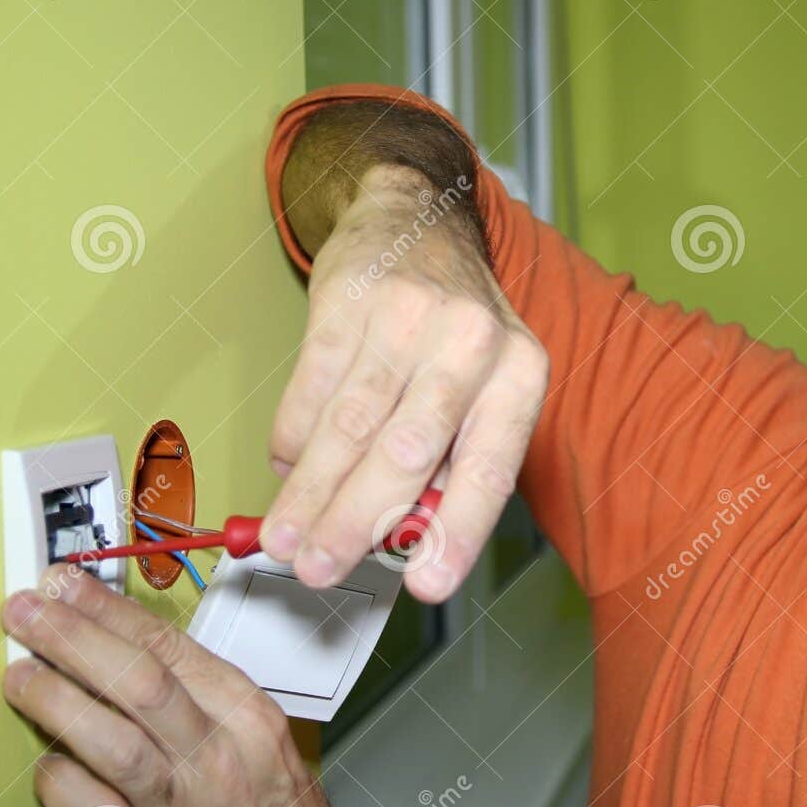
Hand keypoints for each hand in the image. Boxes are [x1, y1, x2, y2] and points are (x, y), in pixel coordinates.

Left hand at [0, 565, 330, 806]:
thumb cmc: (267, 802)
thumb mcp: (251, 730)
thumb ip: (196, 689)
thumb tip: (117, 640)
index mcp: (243, 715)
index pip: (169, 646)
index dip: (108, 611)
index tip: (67, 586)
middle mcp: (215, 758)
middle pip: (140, 684)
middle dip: (76, 640)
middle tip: (28, 614)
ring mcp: (183, 806)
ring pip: (115, 746)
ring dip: (59, 704)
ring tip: (21, 676)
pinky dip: (65, 785)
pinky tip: (48, 764)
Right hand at [261, 164, 547, 601]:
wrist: (422, 219)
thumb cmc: (456, 328)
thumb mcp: (487, 386)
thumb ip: (453, 461)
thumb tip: (402, 542)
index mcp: (521, 373)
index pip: (489, 468)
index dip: (457, 533)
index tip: (428, 586)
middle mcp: (472, 342)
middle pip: (406, 452)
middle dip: (355, 523)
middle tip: (321, 569)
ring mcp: (407, 317)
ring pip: (349, 427)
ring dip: (310, 495)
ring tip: (288, 541)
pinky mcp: (348, 300)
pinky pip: (311, 390)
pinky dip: (292, 441)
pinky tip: (286, 473)